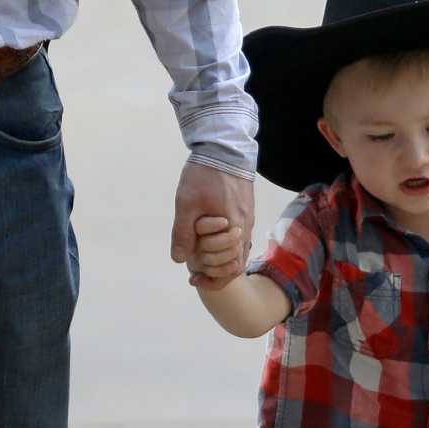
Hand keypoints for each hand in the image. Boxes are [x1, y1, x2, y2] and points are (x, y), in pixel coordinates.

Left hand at [171, 161, 253, 289]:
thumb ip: (183, 233)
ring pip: (238, 251)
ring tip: (198, 254)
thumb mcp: (186, 205)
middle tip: (193, 263)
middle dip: (213, 268)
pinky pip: (239, 238)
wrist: (225, 148)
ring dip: (218, 257)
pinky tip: (208, 240)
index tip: (193, 277)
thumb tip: (180, 259)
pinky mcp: (246, 211)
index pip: (231, 269)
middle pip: (235, 263)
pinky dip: (225, 245)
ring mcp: (248, 219)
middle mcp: (245, 228)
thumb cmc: (204, 176)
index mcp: (233, 230)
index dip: (212, 279)